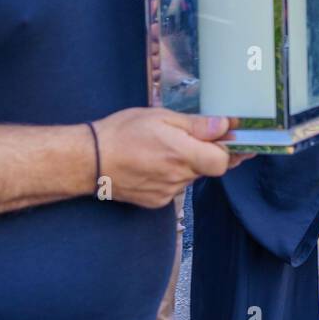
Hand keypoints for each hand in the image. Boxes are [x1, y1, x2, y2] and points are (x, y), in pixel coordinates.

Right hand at [91, 108, 237, 207]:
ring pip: (190, 177)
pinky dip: (171, 175)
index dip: (228, 150)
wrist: (90, 160)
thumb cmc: (122, 132)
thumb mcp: (160, 117)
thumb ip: (196, 125)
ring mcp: (167, 193)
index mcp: (182, 154)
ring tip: (163, 149)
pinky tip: (153, 163)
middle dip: (204, 153)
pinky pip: (175, 187)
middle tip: (187, 137)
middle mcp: (178, 178)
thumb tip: (225, 126)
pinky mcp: (156, 202)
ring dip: (186, 163)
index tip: (228, 139)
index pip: (223, 161)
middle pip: (207, 168)